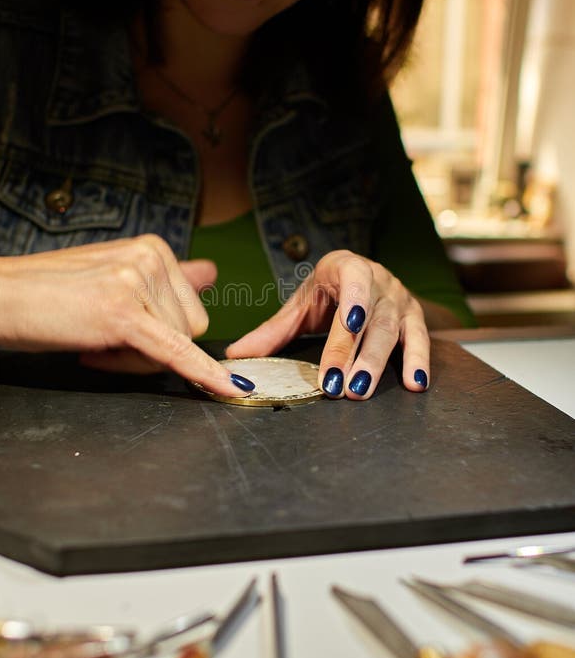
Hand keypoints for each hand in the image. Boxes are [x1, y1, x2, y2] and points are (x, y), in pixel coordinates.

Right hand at [0, 237, 254, 397]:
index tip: (133, 340)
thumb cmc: (48, 293)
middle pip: (189, 329)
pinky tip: (227, 388)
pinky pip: (174, 352)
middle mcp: (152, 257)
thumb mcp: (113, 277)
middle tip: (100, 341)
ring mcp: (138, 283)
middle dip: (153, 349)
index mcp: (154, 248)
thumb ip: (165, 280)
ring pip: (175, 347)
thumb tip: (211, 274)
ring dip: (135, 359)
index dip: (163, 333)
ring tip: (90, 340)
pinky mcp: (123, 313)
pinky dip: (201, 373)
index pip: (190, 308)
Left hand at [225, 249, 429, 399]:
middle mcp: (378, 280)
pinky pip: (420, 339)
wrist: (362, 277)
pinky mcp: (414, 316)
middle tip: (340, 385)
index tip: (349, 325)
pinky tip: (415, 384)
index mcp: (346, 267)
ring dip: (377, 363)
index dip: (354, 301)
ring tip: (361, 390)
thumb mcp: (301, 305)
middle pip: (370, 316)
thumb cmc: (328, 292)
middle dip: (354, 352)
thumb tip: (236, 355)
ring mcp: (399, 298)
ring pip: (392, 331)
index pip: (353, 281)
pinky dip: (419, 361)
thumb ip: (273, 331)